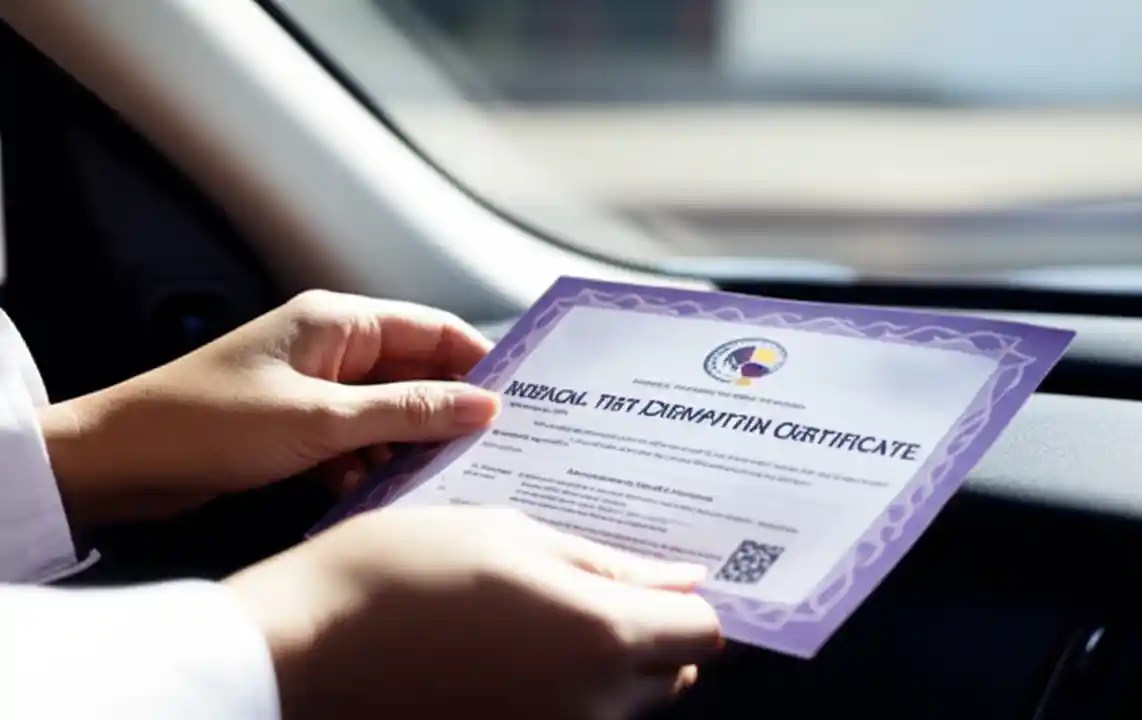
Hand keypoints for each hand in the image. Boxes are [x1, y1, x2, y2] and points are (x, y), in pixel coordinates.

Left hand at [39, 290, 499, 528]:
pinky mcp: (295, 423)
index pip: (434, 330)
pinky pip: (354, 439)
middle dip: (443, 414)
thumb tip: (484, 406)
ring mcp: (313, 386)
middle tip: (484, 454)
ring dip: (403, 446)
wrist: (118, 461)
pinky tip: (364, 491)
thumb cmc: (209, 424)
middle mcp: (331, 346)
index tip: (517, 405)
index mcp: (339, 321)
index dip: (479, 364)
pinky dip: (365, 464)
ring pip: (387, 413)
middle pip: (415, 374)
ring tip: (423, 481)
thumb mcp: (322, 421)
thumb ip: (408, 412)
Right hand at [227, 507, 722, 719]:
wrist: (306, 645)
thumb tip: (684, 582)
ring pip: (623, 703)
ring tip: (544, 611)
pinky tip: (514, 648)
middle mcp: (593, 704)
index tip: (661, 578)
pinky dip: (563, 690)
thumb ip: (608, 566)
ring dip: (609, 662)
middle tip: (597, 585)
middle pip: (668, 673)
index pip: (702, 634)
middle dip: (652, 632)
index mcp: (603, 636)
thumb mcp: (515, 538)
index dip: (689, 602)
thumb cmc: (408, 568)